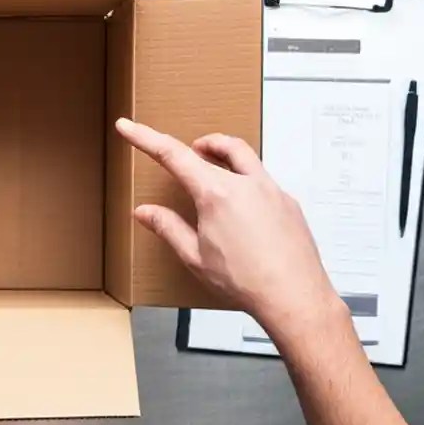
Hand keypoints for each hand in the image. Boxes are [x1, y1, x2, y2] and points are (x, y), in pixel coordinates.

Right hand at [115, 118, 346, 336]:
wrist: (295, 297)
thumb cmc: (247, 281)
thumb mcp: (195, 257)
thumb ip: (168, 228)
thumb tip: (145, 211)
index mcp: (216, 194)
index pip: (173, 155)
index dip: (146, 138)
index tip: (128, 127)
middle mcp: (247, 184)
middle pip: (219, 145)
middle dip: (200, 144)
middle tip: (189, 151)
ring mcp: (272, 190)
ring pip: (246, 156)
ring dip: (226, 155)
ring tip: (216, 172)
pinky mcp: (289, 203)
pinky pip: (265, 180)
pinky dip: (247, 181)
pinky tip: (244, 209)